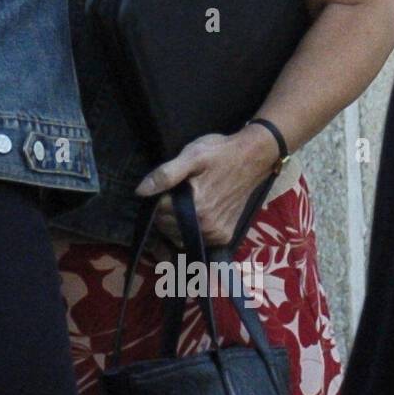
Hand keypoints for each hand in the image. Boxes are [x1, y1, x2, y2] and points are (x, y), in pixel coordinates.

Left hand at [134, 127, 279, 247]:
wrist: (253, 158)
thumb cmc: (220, 153)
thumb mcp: (192, 155)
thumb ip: (166, 174)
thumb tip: (140, 192)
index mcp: (196, 205)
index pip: (158, 211)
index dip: (156, 199)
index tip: (163, 189)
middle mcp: (206, 224)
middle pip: (167, 226)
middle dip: (163, 212)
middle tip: (174, 194)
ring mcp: (216, 233)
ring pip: (178, 236)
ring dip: (174, 224)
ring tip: (183, 203)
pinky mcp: (224, 236)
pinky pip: (195, 241)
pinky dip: (188, 231)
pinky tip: (194, 214)